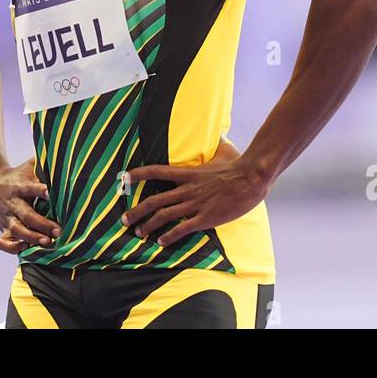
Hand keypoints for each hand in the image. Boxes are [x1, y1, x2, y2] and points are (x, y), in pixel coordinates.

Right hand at [0, 157, 60, 253]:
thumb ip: (44, 161)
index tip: (50, 192)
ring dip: (31, 238)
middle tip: (58, 230)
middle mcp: (13, 204)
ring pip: (17, 230)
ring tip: (47, 243)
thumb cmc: (18, 175)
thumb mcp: (29, 166)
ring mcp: (7, 217)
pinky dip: (12, 248)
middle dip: (42, 224)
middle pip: (27, 215)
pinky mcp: (3, 228)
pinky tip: (25, 249)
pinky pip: (3, 242)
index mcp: (19, 187)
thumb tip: (63, 149)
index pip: (30, 188)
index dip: (40, 190)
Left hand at [120, 139, 270, 247]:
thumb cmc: (239, 164)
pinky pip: (182, 229)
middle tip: (125, 219)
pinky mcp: (205, 218)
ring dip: (148, 226)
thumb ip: (217, 145)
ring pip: (163, 216)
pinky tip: (162, 242)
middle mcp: (187, 189)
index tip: (125, 178)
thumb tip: (220, 135)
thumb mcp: (224, 150)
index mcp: (188, 173)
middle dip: (137, 211)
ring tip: (139, 233)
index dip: (139, 174)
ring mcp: (195, 204)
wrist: (251, 178)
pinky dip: (169, 236)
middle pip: (154, 200)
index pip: (157, 171)